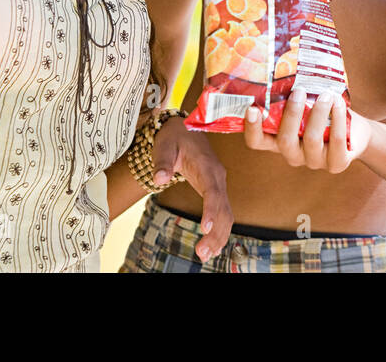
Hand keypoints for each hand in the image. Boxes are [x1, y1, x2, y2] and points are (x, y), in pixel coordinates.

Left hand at [150, 116, 232, 260]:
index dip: (211, 210)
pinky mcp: (215, 192)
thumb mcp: (164, 146)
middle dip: (216, 233)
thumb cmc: (174, 137)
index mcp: (207, 166)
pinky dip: (220, 231)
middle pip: (223, 209)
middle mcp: (217, 178)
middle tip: (202, 253)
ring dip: (219, 236)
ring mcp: (218, 186)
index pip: (212, 191)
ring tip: (205, 255)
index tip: (205, 228)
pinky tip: (212, 247)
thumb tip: (159, 178)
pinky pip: (223, 214)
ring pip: (226, 215)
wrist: (183, 129)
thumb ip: (162, 162)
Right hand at [242, 89, 370, 174]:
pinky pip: (336, 142)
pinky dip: (337, 119)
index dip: (252, 129)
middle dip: (292, 114)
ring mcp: (314, 161)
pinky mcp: (337, 163)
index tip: (251, 108)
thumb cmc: (323, 113)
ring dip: (318, 113)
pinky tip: (338, 103)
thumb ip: (292, 95)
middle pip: (285, 140)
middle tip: (299, 91)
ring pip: (311, 139)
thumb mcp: (305, 106)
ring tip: (326, 94)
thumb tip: (284, 62)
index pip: (257, 142)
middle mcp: (293, 155)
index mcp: (279, 141)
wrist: (355, 132)